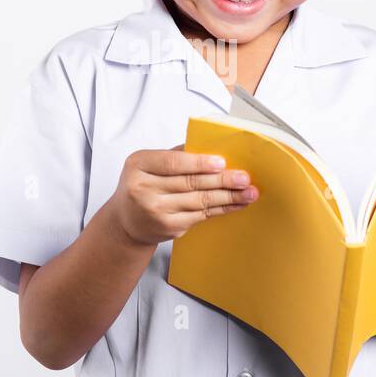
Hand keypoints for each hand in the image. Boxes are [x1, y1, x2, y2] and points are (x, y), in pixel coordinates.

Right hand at [111, 145, 258, 246]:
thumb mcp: (147, 164)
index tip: (221, 162)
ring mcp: (156, 212)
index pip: (172, 163)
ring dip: (228, 197)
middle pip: (189, 183)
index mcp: (138, 166)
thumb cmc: (141, 185)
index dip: (198, 163)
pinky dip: (220, 209)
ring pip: (199, 201)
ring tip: (248, 192)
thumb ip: (174, 155)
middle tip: (243, 178)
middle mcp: (143, 190)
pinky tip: (235, 204)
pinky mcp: (168, 228)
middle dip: (221, 180)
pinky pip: (200, 216)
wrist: (127, 221)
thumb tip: (211, 148)